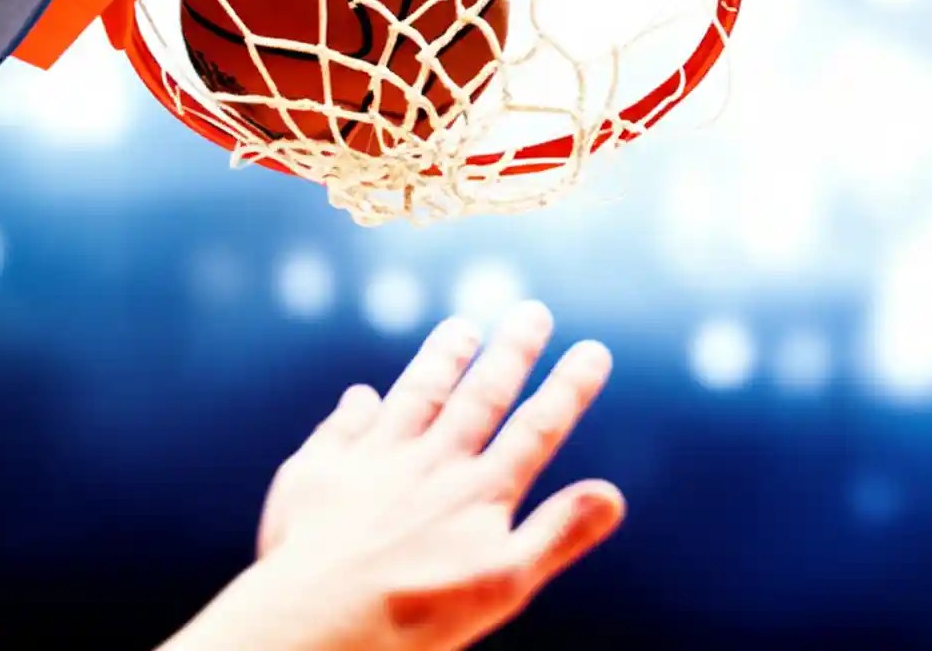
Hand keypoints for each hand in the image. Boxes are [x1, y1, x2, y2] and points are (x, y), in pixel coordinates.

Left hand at [162, 301, 623, 650]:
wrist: (317, 620)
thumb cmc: (416, 615)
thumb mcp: (503, 586)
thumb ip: (557, 534)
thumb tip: (614, 493)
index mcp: (480, 492)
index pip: (537, 429)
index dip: (568, 388)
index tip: (593, 350)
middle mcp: (431, 464)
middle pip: (480, 397)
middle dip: (511, 353)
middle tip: (533, 312)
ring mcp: (373, 461)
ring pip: (416, 395)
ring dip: (442, 360)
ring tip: (461, 328)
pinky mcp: (319, 471)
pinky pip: (343, 428)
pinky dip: (356, 409)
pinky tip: (361, 394)